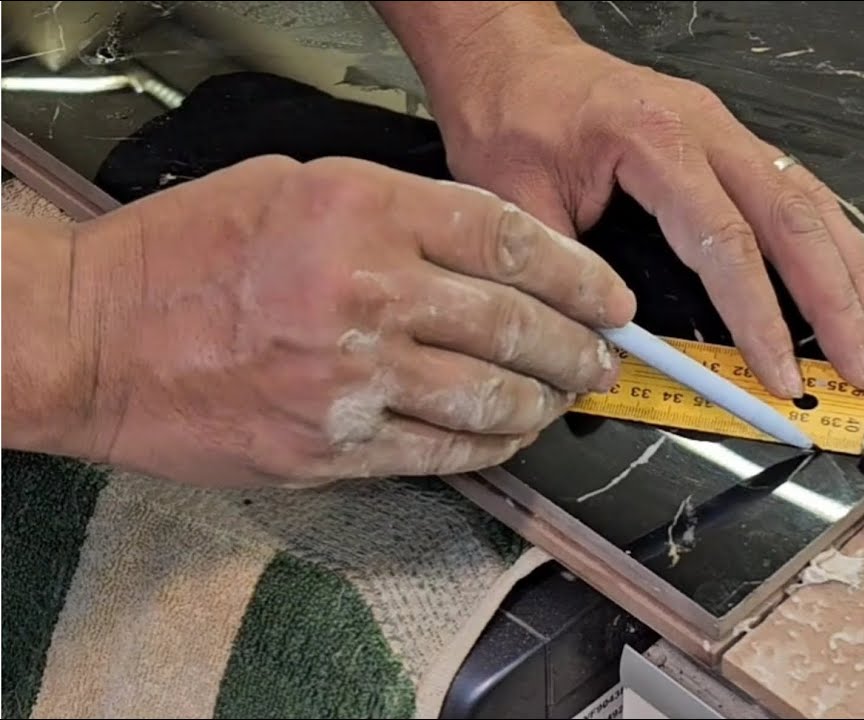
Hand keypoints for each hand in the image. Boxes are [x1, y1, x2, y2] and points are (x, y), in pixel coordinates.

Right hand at [64, 156, 634, 487]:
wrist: (90, 337)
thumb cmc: (181, 257)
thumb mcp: (295, 189)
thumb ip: (397, 214)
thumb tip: (489, 255)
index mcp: (362, 211)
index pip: (509, 240)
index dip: (579, 275)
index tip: (609, 297)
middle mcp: (365, 290)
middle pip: (515, 323)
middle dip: (578, 348)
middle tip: (602, 360)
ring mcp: (349, 375)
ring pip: (488, 397)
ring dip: (542, 404)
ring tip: (561, 402)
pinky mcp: (329, 443)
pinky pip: (438, 452)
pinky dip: (487, 447)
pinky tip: (506, 438)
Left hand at [426, 38, 863, 397]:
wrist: (513, 57)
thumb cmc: (514, 114)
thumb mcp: (517, 200)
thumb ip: (563, 276)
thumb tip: (607, 350)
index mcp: (655, 140)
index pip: (726, 242)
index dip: (760, 317)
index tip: (781, 374)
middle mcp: (706, 130)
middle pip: (793, 221)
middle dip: (837, 302)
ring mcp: (726, 133)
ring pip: (810, 203)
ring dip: (851, 273)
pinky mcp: (730, 144)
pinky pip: (799, 192)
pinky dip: (836, 240)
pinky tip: (861, 276)